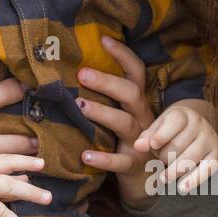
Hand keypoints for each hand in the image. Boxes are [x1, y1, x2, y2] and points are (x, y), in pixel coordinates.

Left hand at [72, 36, 159, 205]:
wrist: (146, 178)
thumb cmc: (124, 137)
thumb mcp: (121, 112)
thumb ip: (105, 94)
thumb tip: (72, 67)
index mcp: (137, 102)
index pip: (136, 72)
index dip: (123, 54)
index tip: (103, 39)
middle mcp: (142, 117)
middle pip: (130, 94)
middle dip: (107, 82)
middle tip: (81, 72)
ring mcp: (139, 142)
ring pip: (124, 124)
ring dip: (102, 113)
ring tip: (79, 105)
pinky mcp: (132, 165)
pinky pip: (119, 162)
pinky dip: (102, 159)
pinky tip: (85, 155)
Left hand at [135, 100, 217, 193]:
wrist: (196, 130)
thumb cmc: (171, 130)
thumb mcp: (158, 128)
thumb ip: (147, 136)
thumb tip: (139, 146)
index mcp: (184, 114)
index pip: (175, 122)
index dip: (161, 135)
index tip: (152, 146)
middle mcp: (200, 124)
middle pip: (178, 145)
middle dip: (164, 157)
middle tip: (159, 160)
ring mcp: (211, 139)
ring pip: (190, 159)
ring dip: (174, 171)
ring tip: (164, 177)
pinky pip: (207, 170)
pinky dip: (193, 180)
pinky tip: (182, 187)